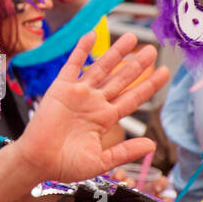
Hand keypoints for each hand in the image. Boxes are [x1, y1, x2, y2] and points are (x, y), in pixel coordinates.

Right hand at [17, 32, 169, 183]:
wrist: (37, 162)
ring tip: (131, 38)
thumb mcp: (101, 161)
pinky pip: (73, 65)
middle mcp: (95, 103)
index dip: (149, 85)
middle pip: (121, 79)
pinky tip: (91, 36)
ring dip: (116, 52)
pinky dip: (82, 50)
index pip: (132, 98)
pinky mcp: (61, 88)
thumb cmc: (65, 165)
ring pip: (101, 68)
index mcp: (105, 119)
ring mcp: (79, 94)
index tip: (164, 73)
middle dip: (137, 65)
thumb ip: (125, 152)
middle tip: (152, 50)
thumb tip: (151, 145)